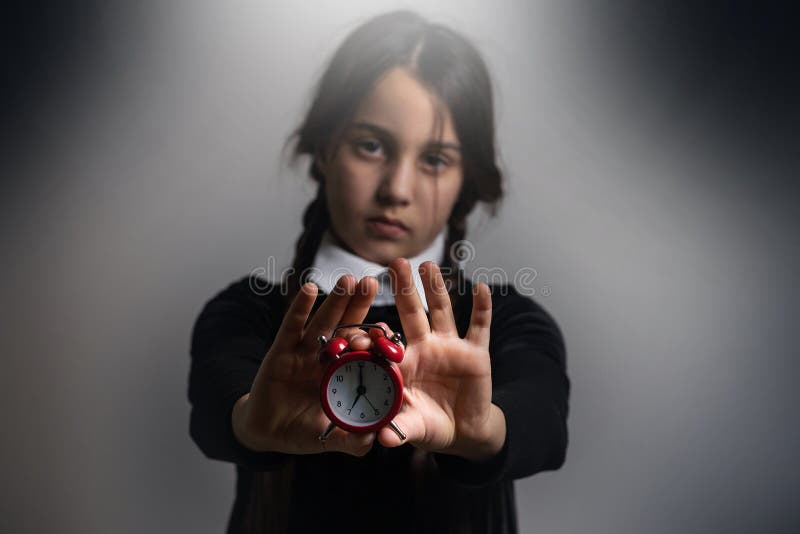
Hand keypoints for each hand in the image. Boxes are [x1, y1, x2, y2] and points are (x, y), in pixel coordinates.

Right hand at [232, 274, 378, 456]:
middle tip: (371, 281)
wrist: (267, 431)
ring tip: (349, 278)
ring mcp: (306, 350)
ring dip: (336, 300)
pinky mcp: (282, 349)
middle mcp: (329, 357)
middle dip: (359, 305)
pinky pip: (293, 325)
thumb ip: (350, 440)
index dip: (376, 340)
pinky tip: (310, 288)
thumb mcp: (328, 437)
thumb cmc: (303, 432)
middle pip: (348, 326)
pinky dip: (300, 307)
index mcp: (346, 374)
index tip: (389, 329)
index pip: (364, 352)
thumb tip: (373, 442)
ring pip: (324, 321)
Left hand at [374, 259, 505, 460]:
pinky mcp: (475, 352)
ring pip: (442, 310)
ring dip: (437, 288)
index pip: (385, 339)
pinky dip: (482, 308)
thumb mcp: (412, 428)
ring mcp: (450, 346)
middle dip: (403, 288)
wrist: (462, 431)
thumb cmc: (428, 426)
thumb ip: (398, 430)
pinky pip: (479, 326)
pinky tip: (480, 288)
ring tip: (428, 264)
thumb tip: (381, 439)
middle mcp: (424, 346)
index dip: (373, 331)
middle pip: (411, 311)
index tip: (361, 324)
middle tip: (395, 263)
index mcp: (402, 362)